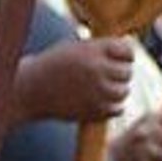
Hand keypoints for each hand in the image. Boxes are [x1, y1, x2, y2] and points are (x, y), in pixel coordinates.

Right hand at [15, 38, 132, 121]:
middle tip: (103, 75)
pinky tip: (97, 101)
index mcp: (92, 51)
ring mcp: (97, 92)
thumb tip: (131, 54)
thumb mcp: (75, 49)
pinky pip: (117, 108)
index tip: (114, 59)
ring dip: (115, 91)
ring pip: (124, 92)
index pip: (127, 51)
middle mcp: (96, 69)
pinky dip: (110, 106)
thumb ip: (101, 50)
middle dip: (118, 74)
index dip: (123, 56)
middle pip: (127, 72)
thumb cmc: (53, 66)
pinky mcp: (94, 111)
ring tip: (99, 89)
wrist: (29, 90)